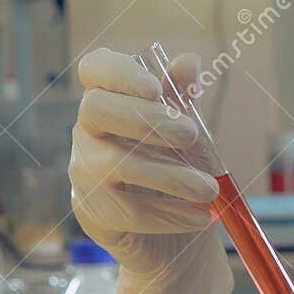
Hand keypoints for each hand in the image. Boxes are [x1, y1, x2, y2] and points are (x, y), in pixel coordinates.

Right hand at [70, 48, 232, 293]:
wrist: (171, 233)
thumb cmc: (175, 168)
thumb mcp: (185, 131)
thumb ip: (182, 97)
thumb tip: (188, 60)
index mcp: (110, 100)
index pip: (95, 68)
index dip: (119, 71)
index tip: (155, 86)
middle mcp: (87, 131)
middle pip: (96, 108)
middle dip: (146, 118)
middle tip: (191, 135)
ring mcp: (84, 171)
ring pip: (114, 163)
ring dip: (168, 175)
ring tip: (209, 189)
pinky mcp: (92, 211)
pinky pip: (125, 210)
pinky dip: (168, 213)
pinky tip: (199, 216)